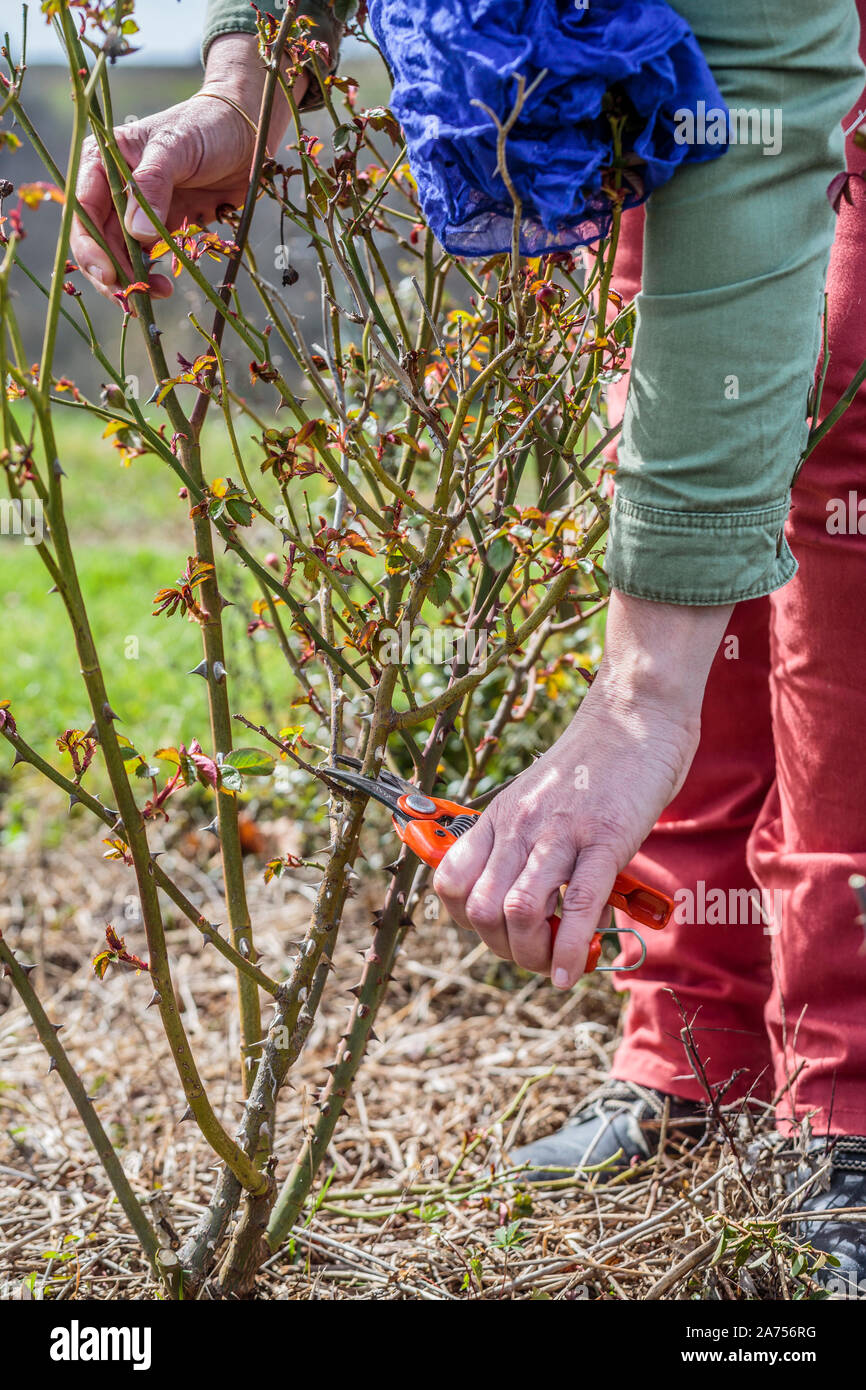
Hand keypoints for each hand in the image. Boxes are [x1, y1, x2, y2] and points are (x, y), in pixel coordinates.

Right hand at [70, 35, 306, 301]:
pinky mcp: (160, 228)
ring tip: (157, 294)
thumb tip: (135, 233)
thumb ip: (152, 185)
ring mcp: (135, 211)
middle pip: (96, 240)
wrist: (244, 132)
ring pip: (119, 255)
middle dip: (110, 271)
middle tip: (134, 297)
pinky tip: (165, 288)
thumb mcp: (176, 148)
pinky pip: (146, 260)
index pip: (84, 209)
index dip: (91, 245)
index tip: (108, 274)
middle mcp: (113, 189)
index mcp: (103, 162)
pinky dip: (152, 277)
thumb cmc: (206, 127)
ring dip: (132, 280)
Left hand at [433, 592, 731, 988]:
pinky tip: (572, 971)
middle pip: (480, 909)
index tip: (493, 932)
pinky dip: (571, 949)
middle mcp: (519, 826)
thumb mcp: (540, 796)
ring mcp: (560, 832)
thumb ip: (528, 840)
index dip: (462, 920)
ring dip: (531, 954)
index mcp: (499, 817)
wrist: (636, 713)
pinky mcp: (606, 838)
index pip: (449, 881)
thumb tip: (529, 894)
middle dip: (501, 948)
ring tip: (552, 965)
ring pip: (520, 911)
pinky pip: (580, 905)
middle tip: (530, 954)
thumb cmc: (595, 761)